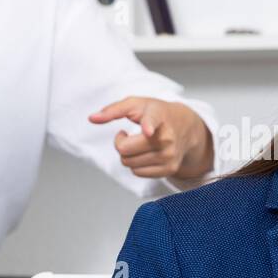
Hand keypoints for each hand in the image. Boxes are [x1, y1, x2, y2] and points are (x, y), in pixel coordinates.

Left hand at [88, 96, 213, 180]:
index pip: (151, 121)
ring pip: (129, 163)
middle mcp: (167, 138)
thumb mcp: (136, 104)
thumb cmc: (157, 114)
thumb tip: (92, 118)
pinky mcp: (169, 169)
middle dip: (121, 143)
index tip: (148, 131)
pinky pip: (137, 173)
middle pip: (125, 149)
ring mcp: (169, 156)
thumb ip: (112, 110)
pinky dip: (136, 164)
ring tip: (139, 143)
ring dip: (128, 154)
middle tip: (128, 135)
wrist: (185, 127)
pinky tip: (145, 153)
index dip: (148, 126)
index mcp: (158, 116)